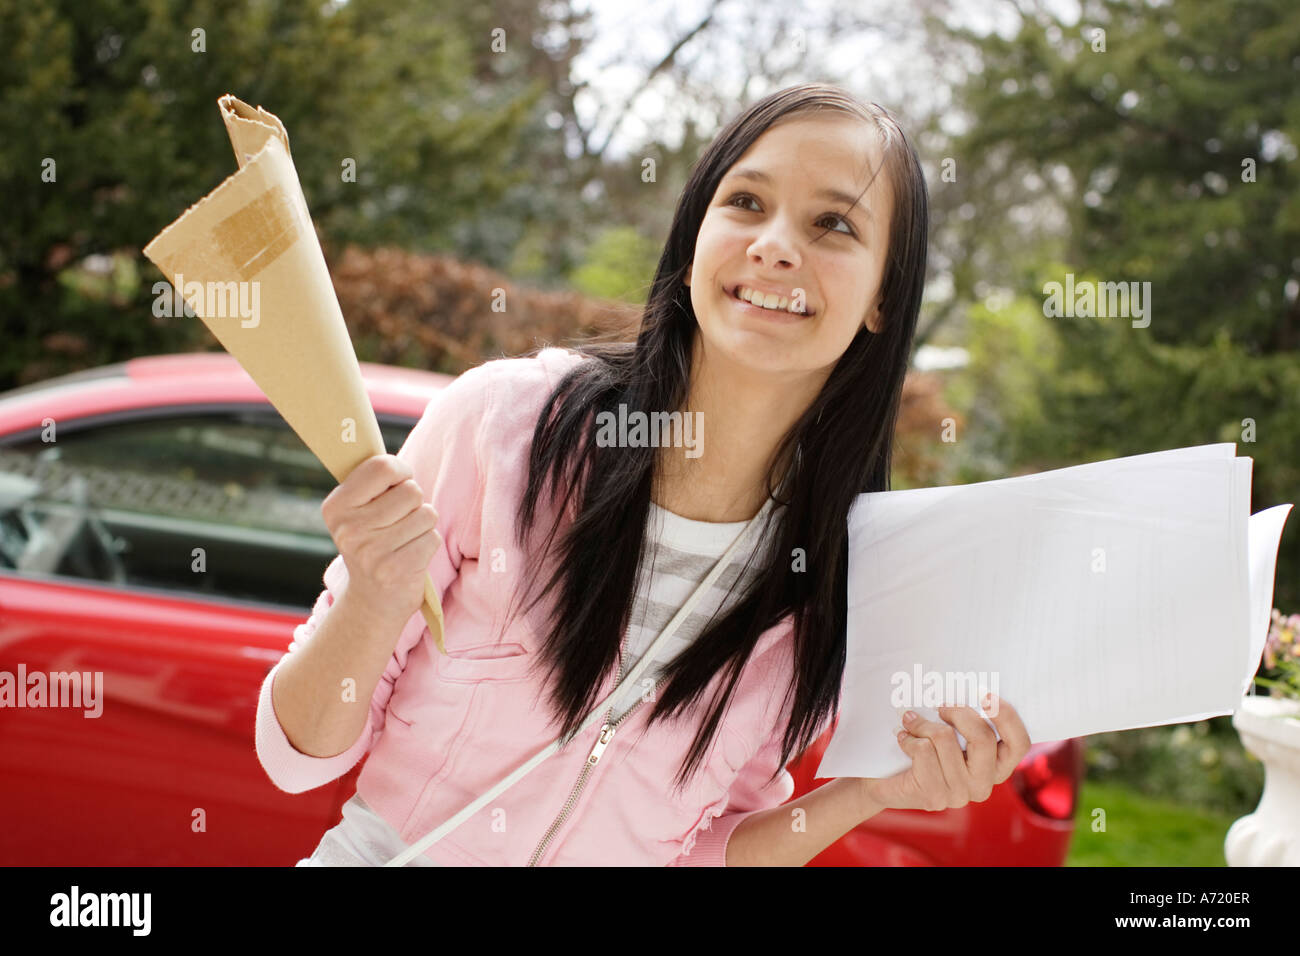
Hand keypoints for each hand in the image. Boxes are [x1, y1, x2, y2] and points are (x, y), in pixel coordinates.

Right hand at [320, 454, 441, 623]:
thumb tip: (396, 462)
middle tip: (398, 520)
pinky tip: (410, 555)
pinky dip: (427, 544)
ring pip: (426, 513)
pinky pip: (432, 538)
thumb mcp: (358, 511)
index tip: (398, 483)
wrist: (371, 600)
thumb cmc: (373, 542)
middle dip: (414, 503)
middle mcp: (349, 528)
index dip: (400, 471)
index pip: (382, 466)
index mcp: (336, 506)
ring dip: (422, 524)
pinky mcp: (396, 570)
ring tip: (404, 538)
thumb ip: (373, 482)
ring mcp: (372, 551)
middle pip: (411, 491)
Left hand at [860, 695, 1031, 812]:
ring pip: (946, 740)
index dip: (1006, 716)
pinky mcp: (933, 797)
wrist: (884, 780)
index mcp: (996, 766)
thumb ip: (965, 717)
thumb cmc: (922, 747)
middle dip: (958, 713)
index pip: (1018, 743)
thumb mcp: (949, 731)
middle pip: (983, 738)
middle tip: (941, 706)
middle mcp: (983, 784)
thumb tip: (963, 685)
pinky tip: (904, 740)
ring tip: (911, 722)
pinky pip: (923, 751)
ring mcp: (959, 794)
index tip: (985, 694)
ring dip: (922, 724)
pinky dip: (909, 738)